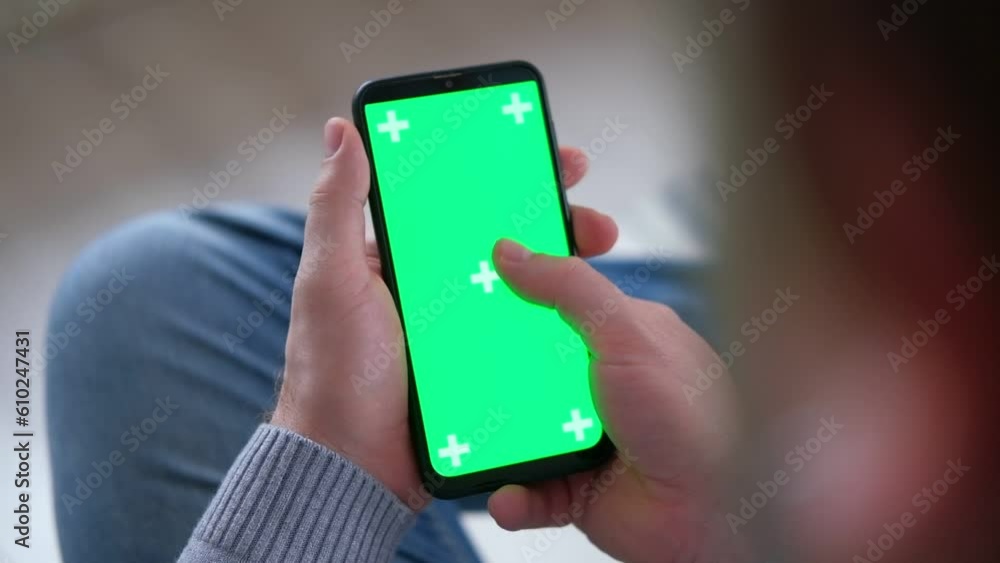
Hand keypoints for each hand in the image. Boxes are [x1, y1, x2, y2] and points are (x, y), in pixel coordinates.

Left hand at [271, 118, 619, 503]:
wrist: (352, 466)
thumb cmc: (332, 372)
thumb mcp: (330, 280)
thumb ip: (337, 205)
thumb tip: (342, 132)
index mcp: (400, 256)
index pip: (457, 196)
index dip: (501, 167)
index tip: (540, 146)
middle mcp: (436, 285)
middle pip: (504, 235)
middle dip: (549, 214)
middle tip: (587, 210)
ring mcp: (462, 326)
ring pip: (523, 281)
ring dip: (564, 262)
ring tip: (598, 248)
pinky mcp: (481, 364)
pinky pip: (525, 331)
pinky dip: (556, 315)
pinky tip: (586, 303)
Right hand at [485, 242, 741, 562]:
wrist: (716, 515)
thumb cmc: (693, 418)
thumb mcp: (627, 334)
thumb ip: (569, 288)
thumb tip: (512, 252)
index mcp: (623, 334)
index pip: (562, 298)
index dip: (523, 288)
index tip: (479, 279)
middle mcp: (604, 383)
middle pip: (529, 363)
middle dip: (494, 367)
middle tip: (453, 361)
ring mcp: (588, 436)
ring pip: (521, 427)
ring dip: (496, 438)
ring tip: (472, 439)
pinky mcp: (577, 487)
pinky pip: (529, 487)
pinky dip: (513, 494)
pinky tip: (506, 493)